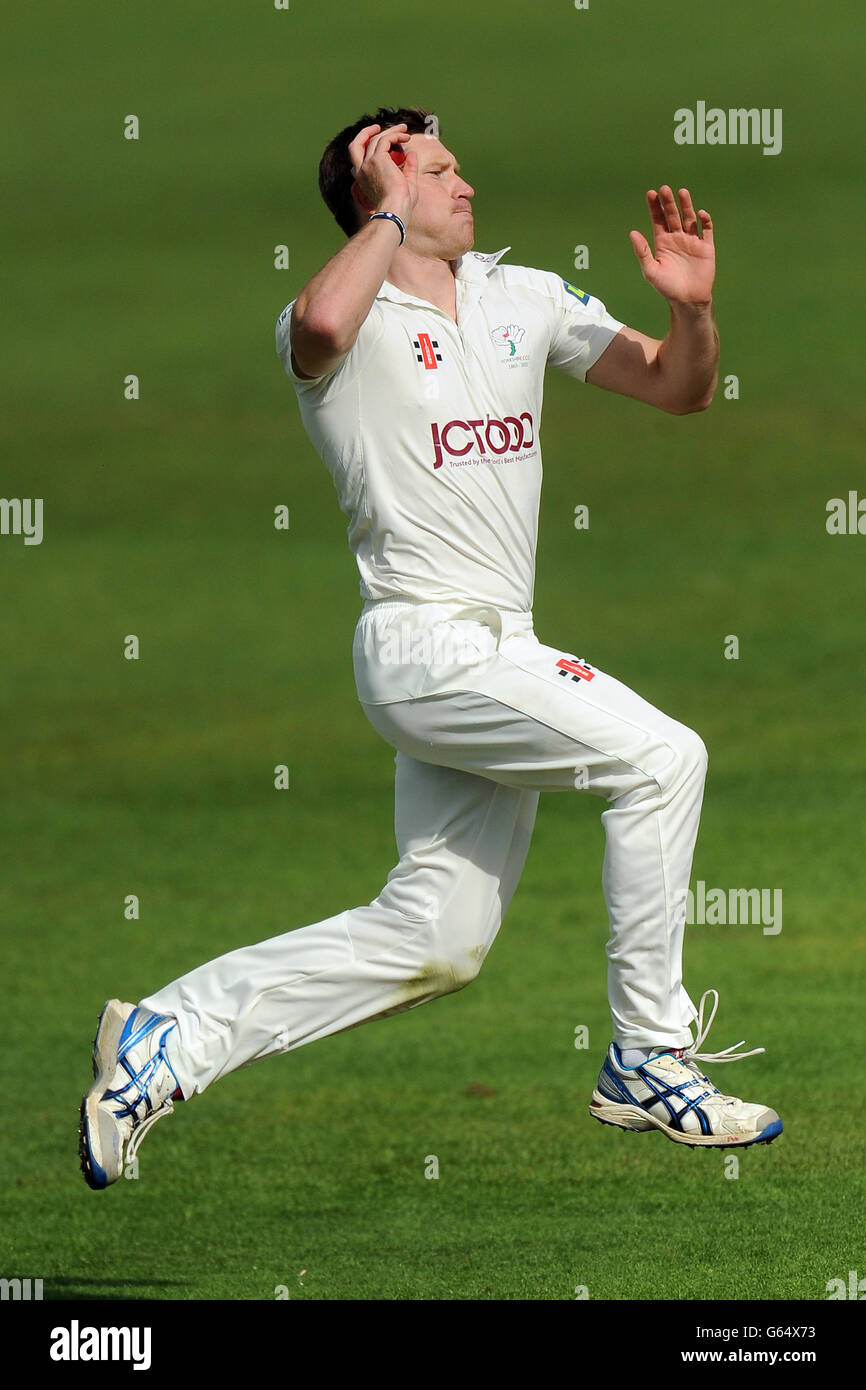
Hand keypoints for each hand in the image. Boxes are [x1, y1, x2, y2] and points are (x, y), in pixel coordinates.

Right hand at [348, 123, 418, 226]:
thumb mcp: (406, 185)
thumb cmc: (401, 206)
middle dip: (365, 133)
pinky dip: (396, 135)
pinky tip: (407, 137)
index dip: (366, 150)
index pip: (357, 162)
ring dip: (390, 131)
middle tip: (379, 127)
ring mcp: (367, 164)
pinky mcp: (377, 159)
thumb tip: (412, 153)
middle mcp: (361, 171)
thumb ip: (409, 169)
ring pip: (375, 139)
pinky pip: (386, 139)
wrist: (395, 210)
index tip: (382, 146)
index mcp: (363, 180)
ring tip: (405, 129)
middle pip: (356, 145)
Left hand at [629, 186, 714, 305]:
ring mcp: (692, 241)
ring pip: (689, 218)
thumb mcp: (651, 271)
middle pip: (672, 215)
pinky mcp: (706, 247)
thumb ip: (642, 252)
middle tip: (664, 189)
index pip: (658, 220)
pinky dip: (704, 221)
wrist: (688, 301)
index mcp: (662, 242)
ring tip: (682, 192)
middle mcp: (677, 238)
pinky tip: (700, 214)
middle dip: (668, 202)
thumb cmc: (667, 288)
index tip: (651, 193)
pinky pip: (706, 230)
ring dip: (686, 205)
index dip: (654, 207)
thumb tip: (632, 232)